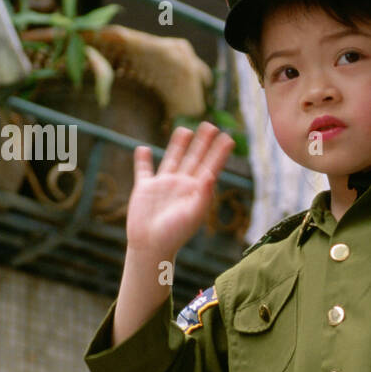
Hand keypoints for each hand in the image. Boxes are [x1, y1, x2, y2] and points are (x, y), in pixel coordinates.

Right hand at [126, 122, 234, 257]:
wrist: (151, 246)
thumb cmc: (175, 234)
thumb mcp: (193, 214)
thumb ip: (203, 194)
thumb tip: (210, 174)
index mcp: (196, 191)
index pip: (210, 166)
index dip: (219, 153)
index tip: (229, 138)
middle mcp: (182, 185)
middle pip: (194, 158)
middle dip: (202, 143)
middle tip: (211, 125)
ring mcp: (163, 186)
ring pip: (172, 159)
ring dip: (178, 145)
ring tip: (185, 129)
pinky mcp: (145, 189)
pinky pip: (143, 170)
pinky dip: (142, 160)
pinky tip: (142, 148)